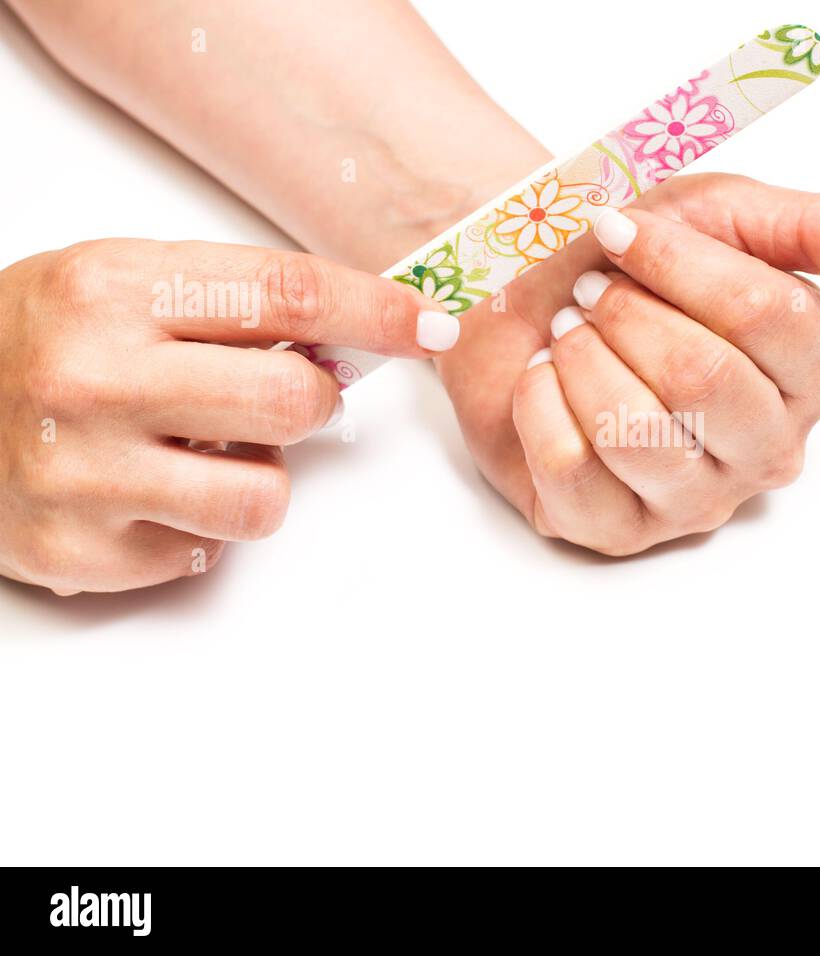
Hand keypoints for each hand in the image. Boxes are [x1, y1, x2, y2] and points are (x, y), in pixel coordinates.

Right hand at [0, 238, 455, 592]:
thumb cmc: (38, 340)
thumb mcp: (120, 286)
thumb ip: (232, 306)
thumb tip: (357, 342)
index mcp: (113, 290)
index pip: (285, 295)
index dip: (376, 313)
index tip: (430, 326)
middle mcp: (93, 378)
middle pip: (293, 401)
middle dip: (312, 404)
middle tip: (280, 397)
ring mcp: (81, 474)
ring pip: (265, 497)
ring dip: (257, 478)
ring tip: (197, 453)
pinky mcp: (76, 552)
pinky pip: (206, 554)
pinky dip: (196, 527)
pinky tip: (144, 494)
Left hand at [434, 173, 819, 553]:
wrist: (529, 296)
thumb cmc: (633, 262)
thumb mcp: (727, 217)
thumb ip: (819, 229)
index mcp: (812, 375)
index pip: (772, 318)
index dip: (683, 266)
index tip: (622, 228)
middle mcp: (765, 448)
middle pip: (704, 378)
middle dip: (628, 314)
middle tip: (593, 291)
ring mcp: (695, 499)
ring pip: (635, 430)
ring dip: (581, 358)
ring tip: (571, 334)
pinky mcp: (617, 529)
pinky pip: (572, 467)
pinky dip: (540, 403)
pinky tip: (544, 380)